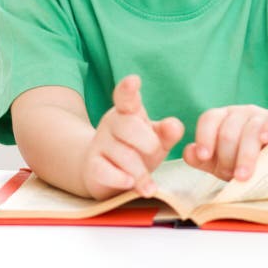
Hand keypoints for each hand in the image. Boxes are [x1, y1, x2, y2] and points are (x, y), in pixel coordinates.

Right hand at [80, 75, 183, 200]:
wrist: (104, 172)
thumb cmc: (137, 149)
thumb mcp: (157, 139)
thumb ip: (168, 132)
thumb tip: (175, 126)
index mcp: (128, 111)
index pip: (125, 96)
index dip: (128, 89)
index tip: (134, 81)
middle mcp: (112, 123)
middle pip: (128, 125)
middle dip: (147, 142)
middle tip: (155, 152)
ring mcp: (100, 143)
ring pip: (122, 154)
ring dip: (140, 173)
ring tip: (149, 186)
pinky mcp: (92, 165)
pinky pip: (105, 171)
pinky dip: (120, 179)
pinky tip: (129, 184)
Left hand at [183, 104, 267, 181]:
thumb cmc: (241, 162)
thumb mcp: (219, 163)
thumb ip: (202, 159)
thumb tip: (190, 152)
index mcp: (221, 118)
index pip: (209, 120)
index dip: (205, 137)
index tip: (204, 157)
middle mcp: (239, 112)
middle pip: (228, 131)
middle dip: (227, 157)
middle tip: (231, 177)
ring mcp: (260, 114)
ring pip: (251, 130)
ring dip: (245, 155)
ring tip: (243, 176)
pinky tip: (266, 139)